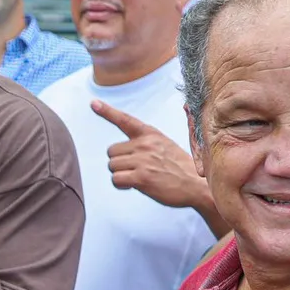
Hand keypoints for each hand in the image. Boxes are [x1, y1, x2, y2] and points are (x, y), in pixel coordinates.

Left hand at [94, 101, 216, 217]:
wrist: (197, 186)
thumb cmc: (179, 168)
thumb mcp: (164, 145)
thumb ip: (145, 143)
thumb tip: (124, 151)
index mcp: (150, 134)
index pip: (125, 120)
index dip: (107, 112)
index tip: (93, 103)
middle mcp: (145, 144)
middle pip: (111, 151)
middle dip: (119, 162)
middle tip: (135, 169)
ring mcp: (143, 160)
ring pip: (112, 166)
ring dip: (120, 174)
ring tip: (138, 177)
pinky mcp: (141, 178)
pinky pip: (116, 179)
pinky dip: (121, 184)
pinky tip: (134, 185)